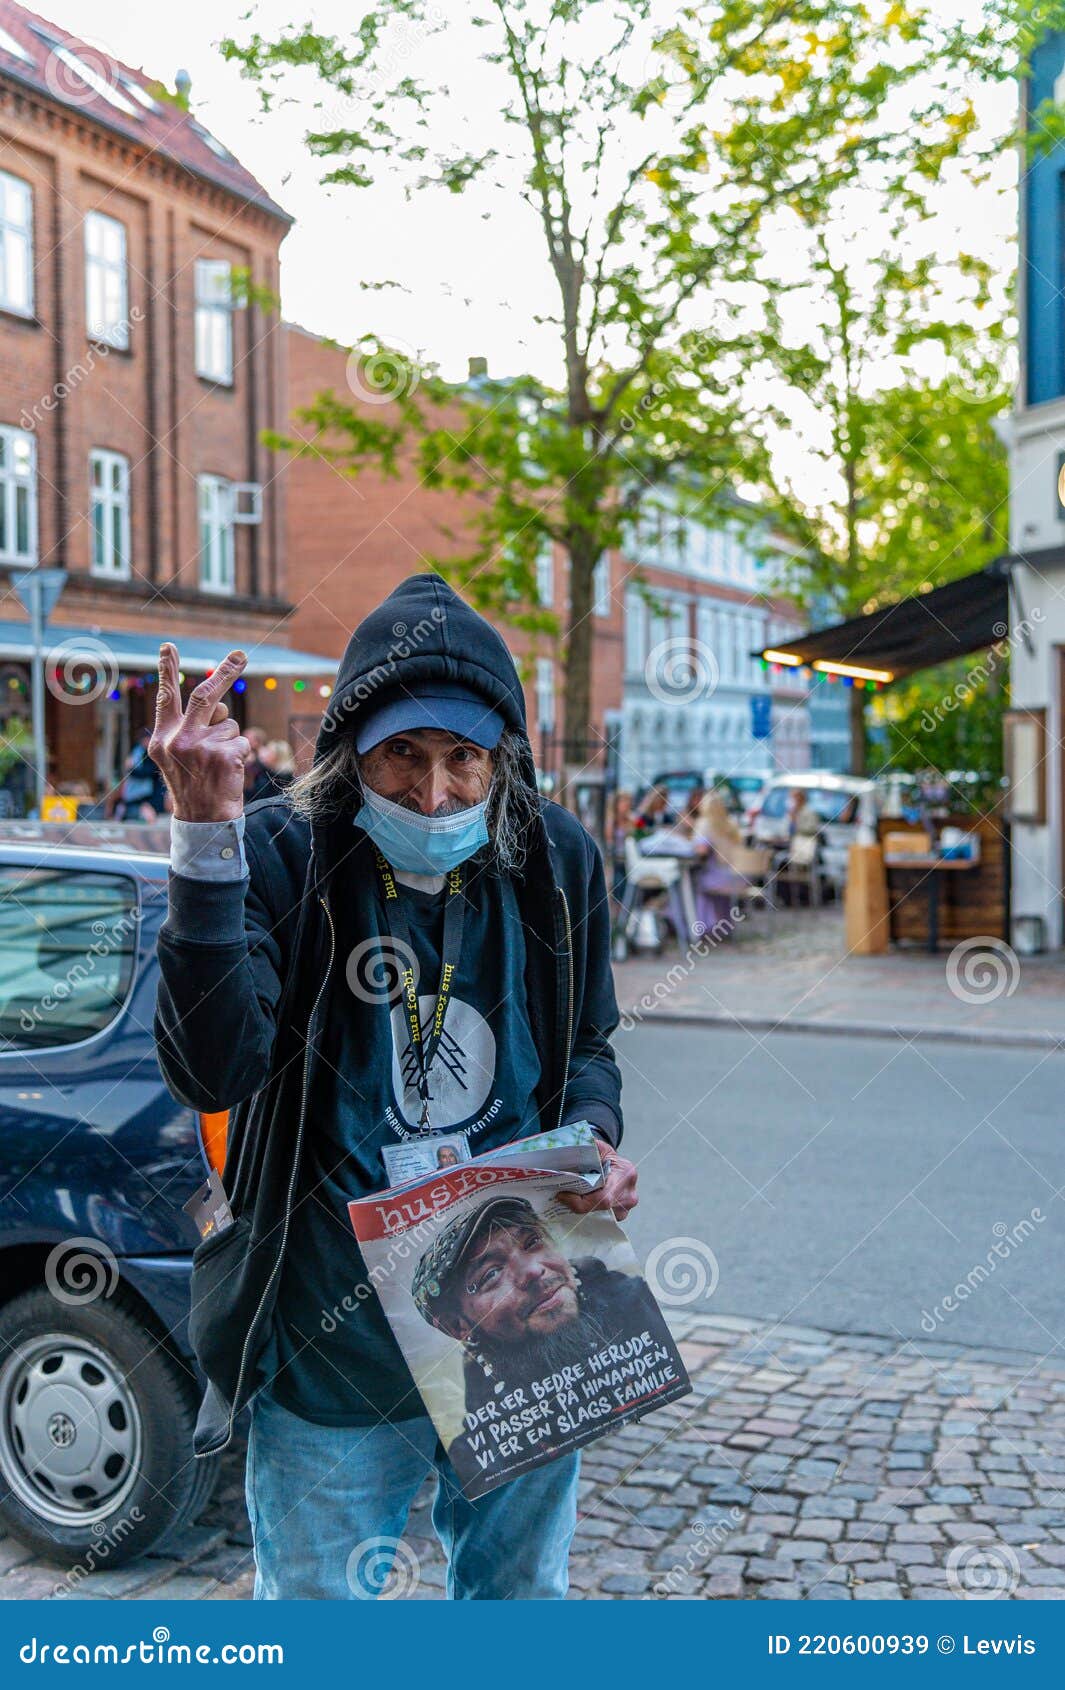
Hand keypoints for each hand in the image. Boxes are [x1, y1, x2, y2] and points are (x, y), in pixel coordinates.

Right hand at [149, 644, 250, 821]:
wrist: (202, 821)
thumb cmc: (193, 786)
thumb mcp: (176, 757)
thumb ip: (189, 728)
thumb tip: (218, 702)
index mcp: (162, 738)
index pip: (167, 698)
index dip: (167, 671)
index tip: (168, 647)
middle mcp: (177, 739)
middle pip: (205, 695)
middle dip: (225, 672)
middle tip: (241, 654)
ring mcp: (200, 747)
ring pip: (228, 724)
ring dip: (230, 740)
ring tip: (218, 764)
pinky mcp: (223, 755)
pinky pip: (242, 741)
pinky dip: (241, 754)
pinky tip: (228, 771)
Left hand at [558, 1139, 637, 1222]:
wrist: (614, 1164)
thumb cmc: (604, 1156)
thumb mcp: (597, 1147)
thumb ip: (586, 1147)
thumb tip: (567, 1149)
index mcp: (626, 1174)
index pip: (603, 1198)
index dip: (580, 1201)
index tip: (562, 1195)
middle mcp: (630, 1194)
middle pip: (600, 1209)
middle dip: (578, 1204)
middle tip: (562, 1196)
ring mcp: (626, 1208)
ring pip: (599, 1216)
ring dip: (581, 1210)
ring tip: (567, 1200)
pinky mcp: (619, 1215)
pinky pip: (600, 1219)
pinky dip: (587, 1213)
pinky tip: (575, 1205)